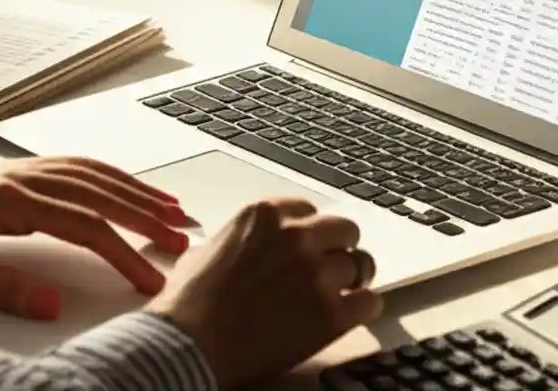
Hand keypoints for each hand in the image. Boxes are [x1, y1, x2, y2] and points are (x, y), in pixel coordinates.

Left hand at [0, 157, 192, 319]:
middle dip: (146, 218)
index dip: (123, 253)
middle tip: (182, 241)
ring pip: (96, 175)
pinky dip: (112, 176)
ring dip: (138, 192)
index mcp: (9, 200)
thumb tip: (53, 306)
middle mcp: (24, 176)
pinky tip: (130, 187)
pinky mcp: (23, 169)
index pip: (84, 226)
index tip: (149, 278)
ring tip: (172, 211)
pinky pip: (79, 166)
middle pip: (101, 194)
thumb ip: (3, 289)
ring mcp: (26, 168)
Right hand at [146, 198, 382, 388]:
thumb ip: (241, 240)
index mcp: (265, 215)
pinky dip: (361, 309)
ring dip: (350, 281)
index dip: (310, 232)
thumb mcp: (206, 251)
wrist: (187, 346)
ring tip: (338, 295)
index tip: (309, 246)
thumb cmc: (187, 304)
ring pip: (360, 265)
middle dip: (338, 248)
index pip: (310, 211)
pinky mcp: (331, 313)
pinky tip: (347, 315)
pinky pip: (370, 302)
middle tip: (330, 268)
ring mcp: (317, 274)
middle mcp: (296, 236)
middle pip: (345, 230)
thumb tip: (251, 248)